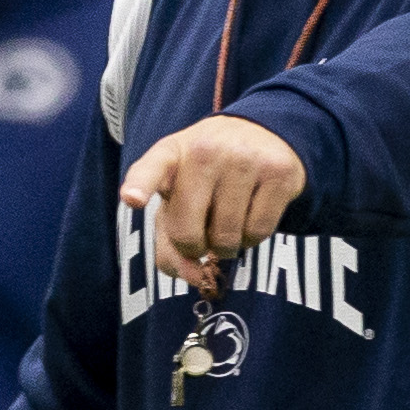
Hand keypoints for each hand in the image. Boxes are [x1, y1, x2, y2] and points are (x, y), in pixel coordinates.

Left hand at [119, 116, 303, 289]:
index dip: (140, 186)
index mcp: (170, 153)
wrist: (261, 133)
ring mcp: (244, 159)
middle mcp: (205, 151)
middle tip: (203, 232)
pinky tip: (250, 215)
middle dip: (195, 247)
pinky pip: (259, 232)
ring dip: (227, 245)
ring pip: (227, 238)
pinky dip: (252, 238)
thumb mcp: (178, 196)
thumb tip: (193, 275)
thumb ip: (170, 244)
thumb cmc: (207, 176)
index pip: (150, 169)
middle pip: (188, 233)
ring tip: (227, 219)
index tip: (132, 199)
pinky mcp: (277, 172)